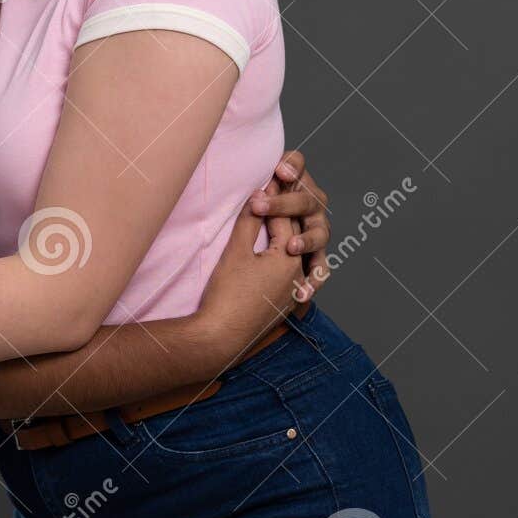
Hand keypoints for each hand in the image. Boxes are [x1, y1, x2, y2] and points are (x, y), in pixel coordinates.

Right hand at [197, 184, 304, 362]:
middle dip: (282, 213)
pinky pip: (291, 275)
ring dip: (285, 236)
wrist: (220, 338)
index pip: (282, 219)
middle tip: (272, 192)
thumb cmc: (226, 294)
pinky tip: (278, 256)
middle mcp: (297, 275)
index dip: (272, 197)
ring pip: (293, 255)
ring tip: (275, 221)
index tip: (266, 178)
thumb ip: (249, 222)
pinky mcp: (283, 305)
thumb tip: (258, 197)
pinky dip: (285, 261)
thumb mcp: (236, 252)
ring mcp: (292, 292)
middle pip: (291, 235)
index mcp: (289, 259)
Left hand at [250, 149, 330, 301]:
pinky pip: (319, 269)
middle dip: (284, 204)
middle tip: (260, 206)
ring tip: (291, 247)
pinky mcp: (314, 258)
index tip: (278, 171)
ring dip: (307, 239)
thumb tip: (220, 162)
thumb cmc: (246, 223)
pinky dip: (313, 280)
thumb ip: (245, 190)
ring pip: (320, 232)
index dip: (293, 167)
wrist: (252, 269)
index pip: (297, 166)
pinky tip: (303, 292)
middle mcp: (309, 206)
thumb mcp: (243, 207)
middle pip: (307, 200)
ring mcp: (316, 232)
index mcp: (292, 185)